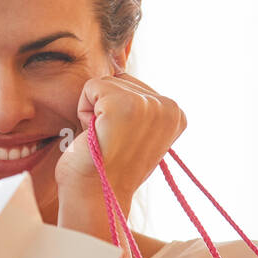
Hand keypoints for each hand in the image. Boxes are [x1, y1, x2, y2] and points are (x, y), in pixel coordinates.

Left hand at [55, 73, 186, 214]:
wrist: (95, 197)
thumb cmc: (106, 168)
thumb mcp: (132, 131)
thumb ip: (135, 103)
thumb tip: (118, 60)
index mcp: (175, 113)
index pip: (132, 85)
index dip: (115, 112)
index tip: (120, 142)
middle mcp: (168, 107)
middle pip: (120, 79)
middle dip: (104, 109)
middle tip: (108, 142)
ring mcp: (148, 105)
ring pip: (105, 83)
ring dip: (93, 112)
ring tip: (102, 140)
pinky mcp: (123, 105)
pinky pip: (91, 87)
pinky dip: (83, 111)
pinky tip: (93, 136)